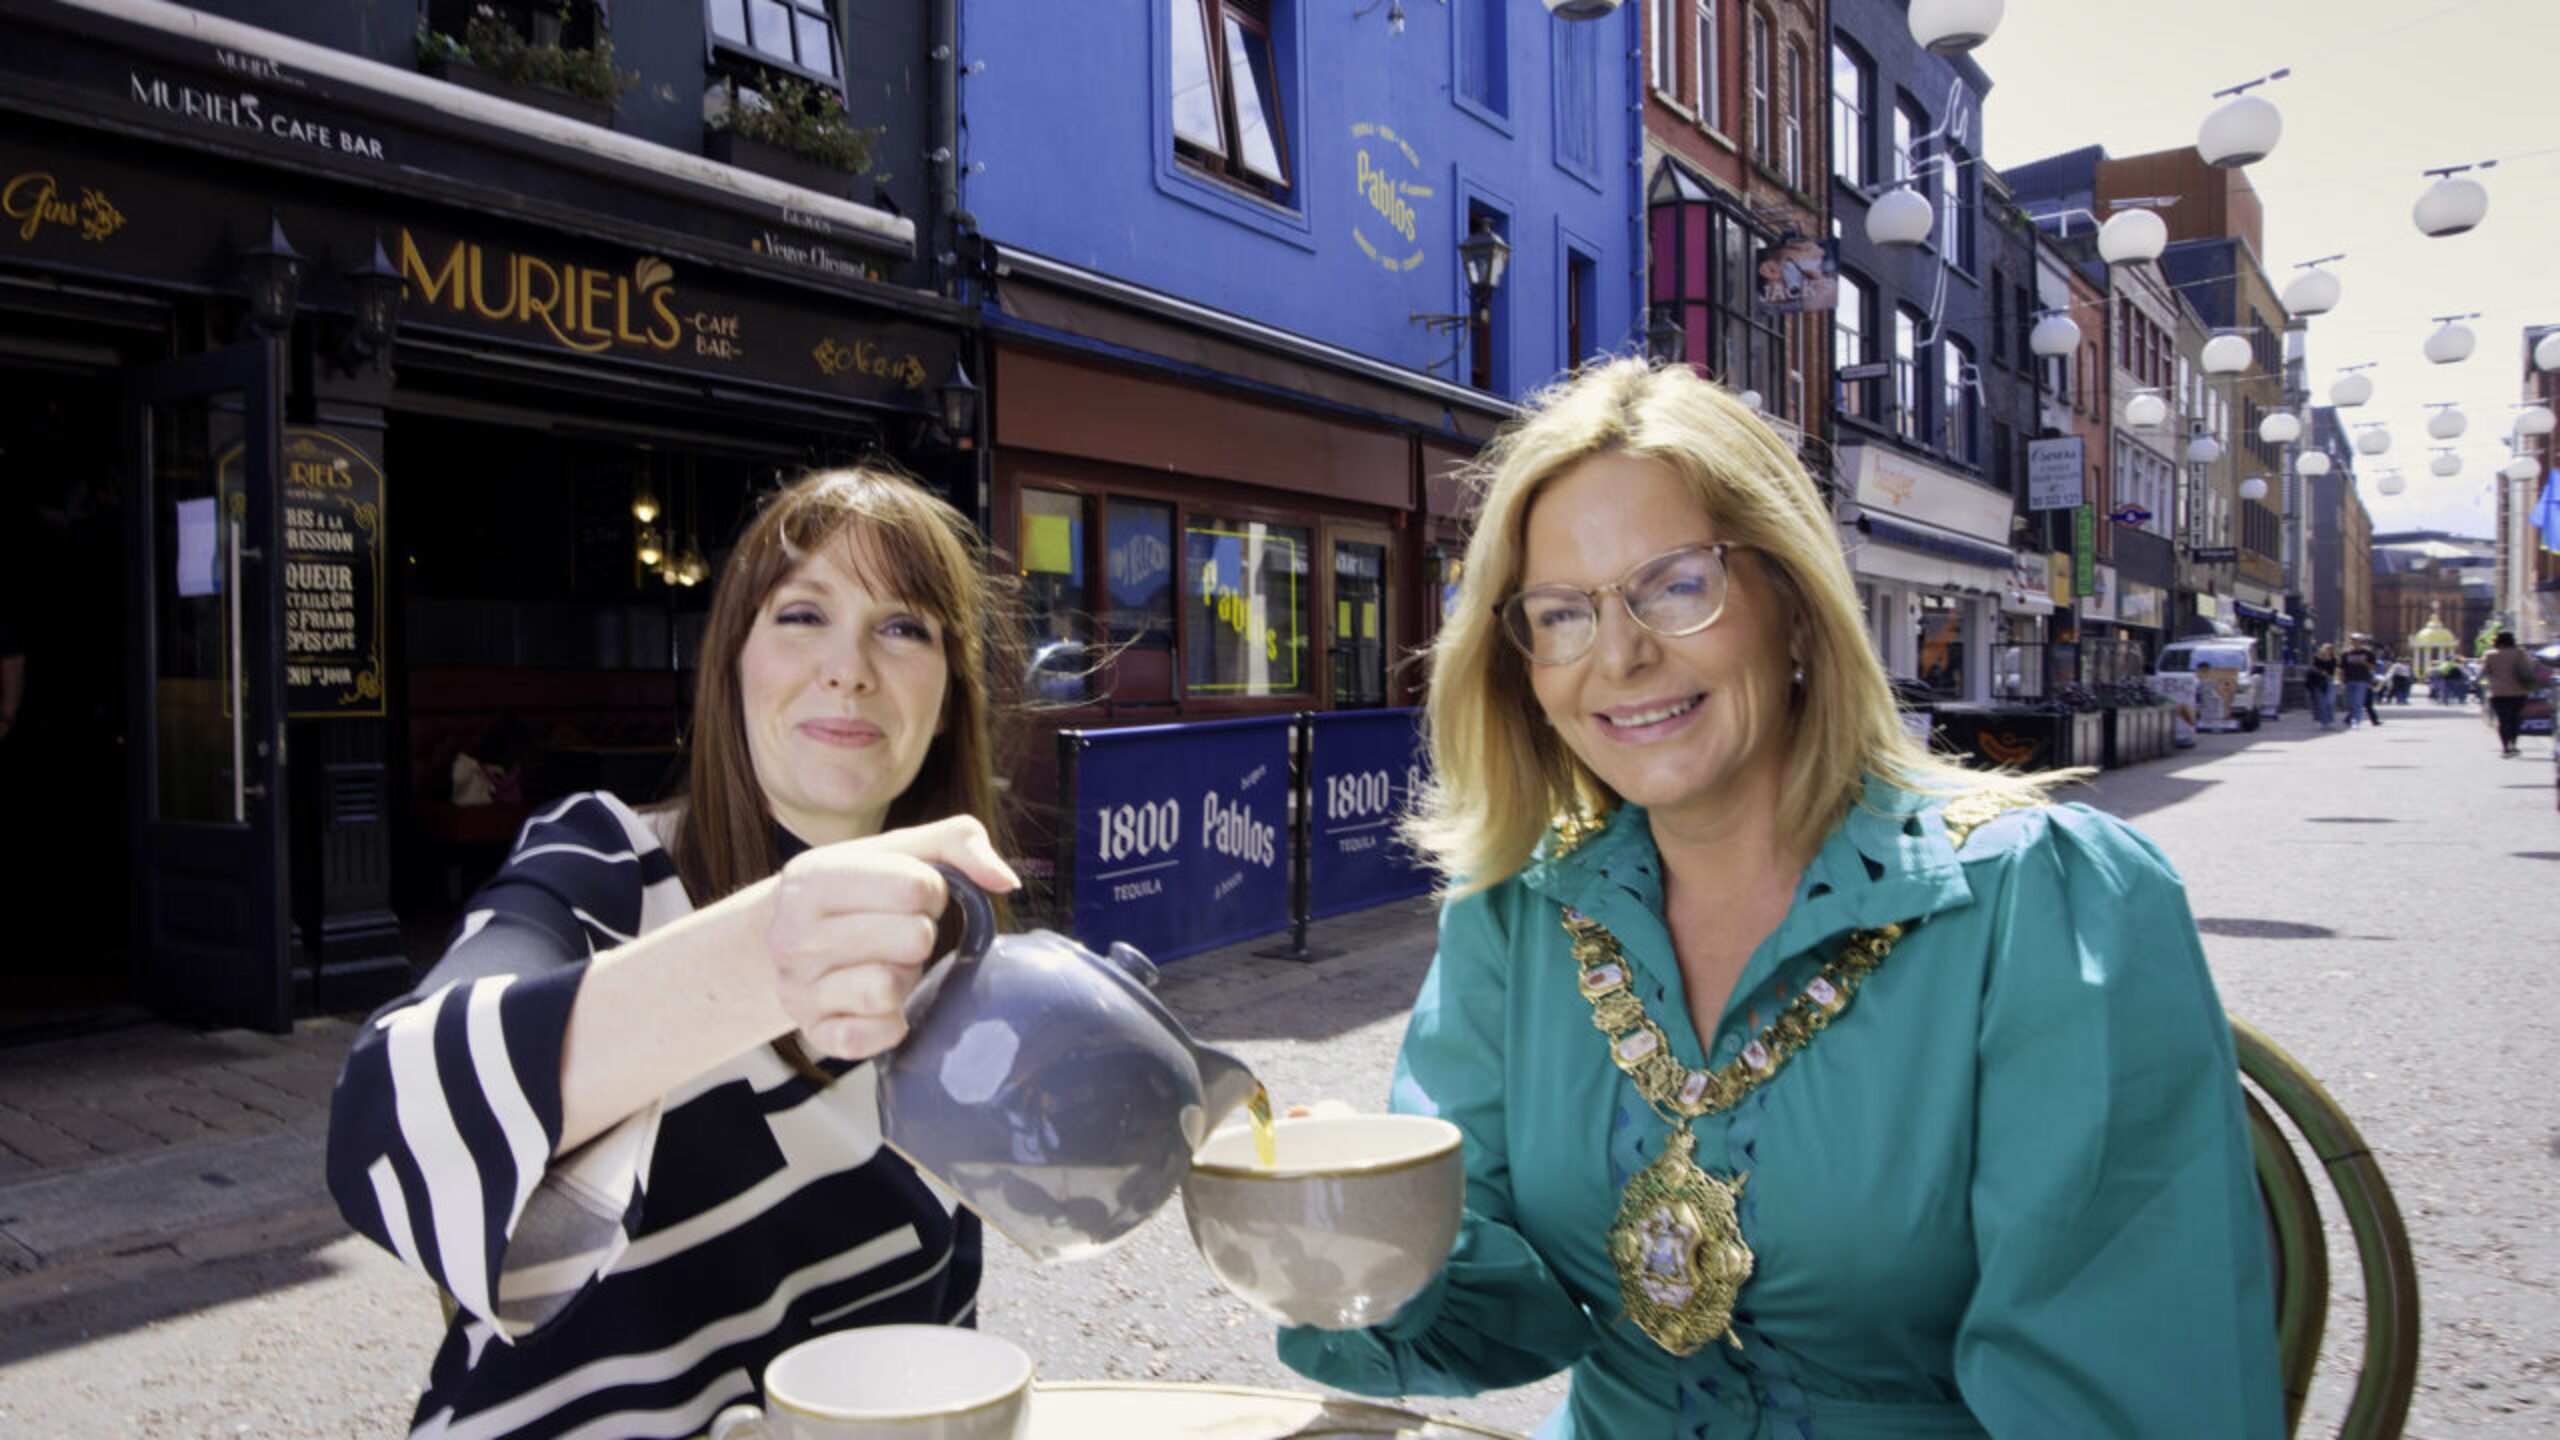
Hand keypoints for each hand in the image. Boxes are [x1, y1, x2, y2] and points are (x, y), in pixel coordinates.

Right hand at [763, 815, 1018, 1060]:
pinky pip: (873, 1037)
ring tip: (887, 963)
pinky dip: (892, 1022)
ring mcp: (798, 989)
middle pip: (912, 939)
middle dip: (920, 934)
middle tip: (899, 932)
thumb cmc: (858, 887)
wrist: (787, 935)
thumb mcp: (899, 849)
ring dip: (905, 977)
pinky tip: (883, 1003)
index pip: (915, 887)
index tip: (912, 895)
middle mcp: (793, 935)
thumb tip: (1007, 881)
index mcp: (813, 878)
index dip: (932, 891)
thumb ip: (959, 843)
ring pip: (888, 990)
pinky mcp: (815, 1033)